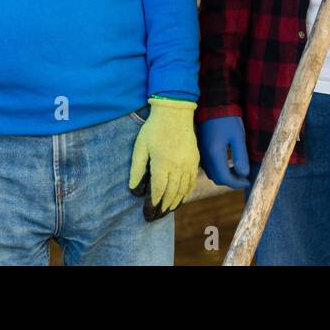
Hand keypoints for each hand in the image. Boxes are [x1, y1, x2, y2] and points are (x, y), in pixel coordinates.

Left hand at [129, 97, 200, 219]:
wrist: (176, 112)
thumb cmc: (154, 128)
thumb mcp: (140, 147)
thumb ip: (137, 169)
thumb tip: (134, 190)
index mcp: (163, 163)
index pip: (158, 191)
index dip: (152, 205)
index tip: (147, 214)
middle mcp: (178, 166)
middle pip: (171, 194)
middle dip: (162, 208)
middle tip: (154, 217)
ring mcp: (189, 164)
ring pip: (183, 190)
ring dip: (174, 203)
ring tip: (165, 212)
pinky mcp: (195, 160)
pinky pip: (191, 182)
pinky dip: (185, 194)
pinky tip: (179, 199)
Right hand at [198, 116, 250, 189]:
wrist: (213, 104)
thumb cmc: (228, 119)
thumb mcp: (238, 136)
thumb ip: (240, 156)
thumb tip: (243, 174)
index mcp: (215, 154)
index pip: (224, 178)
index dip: (237, 183)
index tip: (247, 181)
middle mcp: (205, 157)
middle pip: (217, 179)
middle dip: (231, 181)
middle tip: (243, 177)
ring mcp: (201, 154)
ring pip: (212, 174)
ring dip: (224, 176)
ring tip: (237, 171)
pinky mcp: (201, 150)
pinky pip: (209, 167)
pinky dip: (218, 169)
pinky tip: (227, 163)